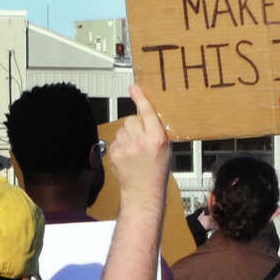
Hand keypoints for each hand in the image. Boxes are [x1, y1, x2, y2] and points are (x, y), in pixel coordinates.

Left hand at [105, 84, 170, 209]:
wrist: (143, 192)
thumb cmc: (156, 172)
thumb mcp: (165, 149)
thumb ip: (157, 131)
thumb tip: (146, 114)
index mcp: (157, 138)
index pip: (147, 112)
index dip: (140, 98)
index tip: (134, 88)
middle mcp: (141, 141)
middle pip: (132, 119)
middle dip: (135, 127)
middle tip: (141, 141)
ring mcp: (126, 147)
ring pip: (122, 129)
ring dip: (126, 137)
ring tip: (134, 152)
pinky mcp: (114, 153)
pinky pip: (114, 140)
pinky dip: (119, 146)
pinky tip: (126, 157)